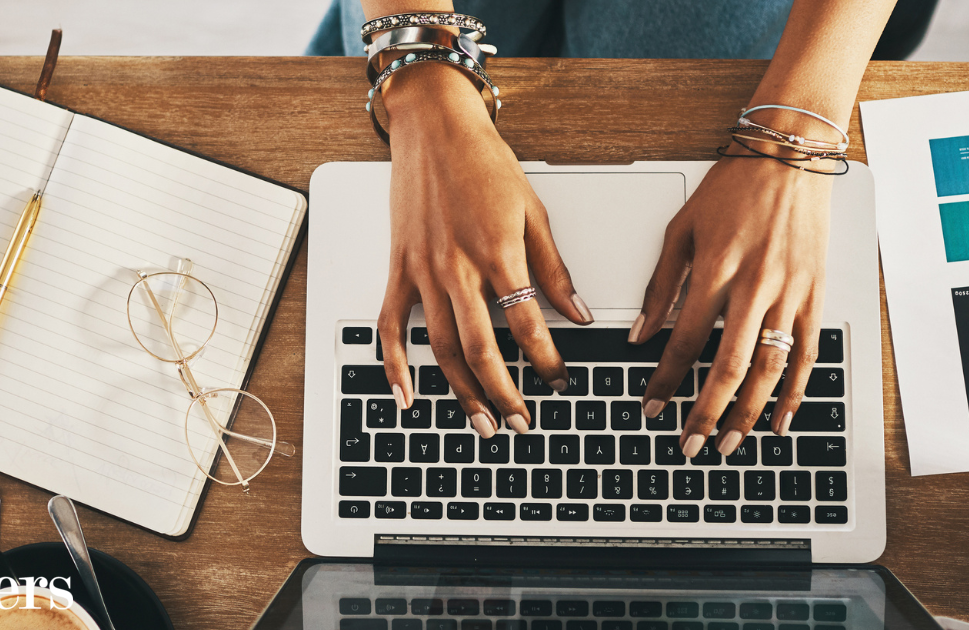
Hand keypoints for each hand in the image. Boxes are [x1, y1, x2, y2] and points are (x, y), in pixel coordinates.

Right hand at [377, 63, 592, 438]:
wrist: (434, 129)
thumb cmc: (484, 162)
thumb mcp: (533, 212)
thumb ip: (553, 269)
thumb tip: (577, 311)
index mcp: (498, 254)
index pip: (527, 325)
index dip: (547, 361)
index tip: (561, 381)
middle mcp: (457, 269)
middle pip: (481, 349)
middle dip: (504, 394)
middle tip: (522, 423)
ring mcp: (422, 272)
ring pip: (441, 348)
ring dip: (462, 392)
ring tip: (482, 423)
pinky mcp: (398, 269)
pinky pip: (391, 326)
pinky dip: (395, 366)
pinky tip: (408, 396)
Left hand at [633, 154, 831, 456]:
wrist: (788, 159)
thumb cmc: (731, 189)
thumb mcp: (680, 230)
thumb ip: (658, 286)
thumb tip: (638, 334)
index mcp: (714, 271)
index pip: (684, 342)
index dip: (665, 381)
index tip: (651, 407)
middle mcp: (755, 287)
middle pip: (729, 367)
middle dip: (706, 412)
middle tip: (690, 444)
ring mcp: (790, 294)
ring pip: (771, 369)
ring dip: (748, 413)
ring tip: (729, 442)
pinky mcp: (814, 296)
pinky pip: (807, 354)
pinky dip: (795, 392)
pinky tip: (781, 419)